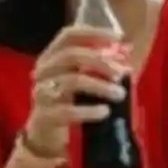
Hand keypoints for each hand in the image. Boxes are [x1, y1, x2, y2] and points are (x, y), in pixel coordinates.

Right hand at [25, 25, 130, 159]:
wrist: (48, 134)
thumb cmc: (71, 100)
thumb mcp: (85, 79)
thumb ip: (103, 65)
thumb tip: (127, 52)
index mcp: (52, 57)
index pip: (69, 35)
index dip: (94, 33)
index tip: (120, 37)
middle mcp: (43, 71)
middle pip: (71, 56)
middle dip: (101, 62)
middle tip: (122, 74)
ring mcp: (40, 93)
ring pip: (72, 81)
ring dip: (101, 86)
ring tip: (120, 94)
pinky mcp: (44, 116)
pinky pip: (68, 111)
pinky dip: (90, 111)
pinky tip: (105, 112)